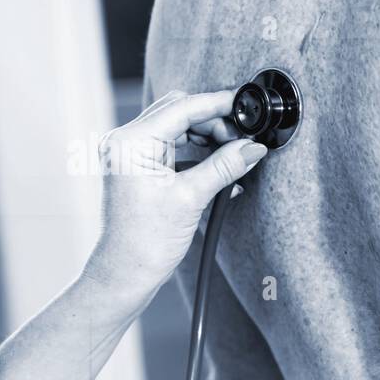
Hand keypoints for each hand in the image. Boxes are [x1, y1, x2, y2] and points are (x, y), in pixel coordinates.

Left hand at [83, 90, 268, 297]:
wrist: (126, 274)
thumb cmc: (145, 243)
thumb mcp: (191, 199)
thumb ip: (224, 166)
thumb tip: (253, 146)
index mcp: (130, 142)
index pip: (182, 107)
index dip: (218, 104)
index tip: (245, 106)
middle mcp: (125, 142)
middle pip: (180, 112)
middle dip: (215, 122)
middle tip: (243, 139)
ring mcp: (131, 153)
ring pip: (179, 128)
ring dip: (209, 138)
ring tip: (235, 154)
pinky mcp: (140, 167)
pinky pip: (174, 147)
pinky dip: (199, 154)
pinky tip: (222, 168)